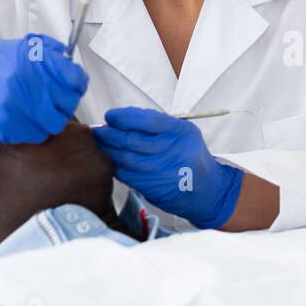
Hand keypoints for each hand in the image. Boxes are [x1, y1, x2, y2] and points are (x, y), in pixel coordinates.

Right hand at [0, 34, 87, 143]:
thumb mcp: (17, 49)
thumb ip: (47, 53)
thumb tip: (69, 63)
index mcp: (30, 62)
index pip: (73, 79)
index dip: (76, 82)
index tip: (74, 83)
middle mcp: (25, 86)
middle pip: (67, 104)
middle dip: (64, 101)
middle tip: (56, 97)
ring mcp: (15, 110)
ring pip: (53, 124)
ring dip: (50, 117)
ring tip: (39, 109)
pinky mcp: (6, 129)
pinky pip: (35, 135)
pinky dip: (34, 128)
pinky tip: (24, 118)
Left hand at [93, 106, 243, 228]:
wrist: (206, 189)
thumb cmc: (190, 155)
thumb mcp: (184, 132)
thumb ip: (157, 123)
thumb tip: (124, 116)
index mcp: (180, 132)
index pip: (147, 121)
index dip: (124, 117)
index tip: (111, 116)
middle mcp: (171, 152)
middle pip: (132, 140)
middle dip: (110, 133)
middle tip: (99, 130)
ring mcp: (161, 172)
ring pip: (125, 158)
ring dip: (108, 149)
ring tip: (101, 142)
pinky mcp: (152, 187)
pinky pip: (126, 174)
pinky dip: (115, 165)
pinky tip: (111, 159)